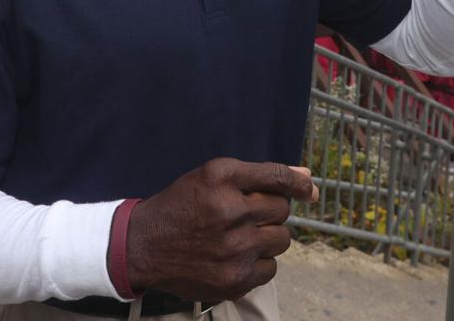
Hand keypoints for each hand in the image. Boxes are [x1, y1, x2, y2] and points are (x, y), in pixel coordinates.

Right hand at [124, 158, 317, 301]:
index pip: (276, 177)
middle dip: (269, 211)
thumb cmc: (182, 207)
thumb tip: (307, 178)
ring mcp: (232, 249)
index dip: (298, 183)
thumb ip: (258, 175)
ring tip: (240, 236)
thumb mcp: (210, 177)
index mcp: (220, 178)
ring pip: (281, 239)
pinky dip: (259, 262)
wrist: (144, 246)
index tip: (309, 189)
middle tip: (245, 215)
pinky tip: (236, 256)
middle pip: (281, 209)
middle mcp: (227, 211)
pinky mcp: (234, 279)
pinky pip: (271, 268)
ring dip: (267, 236)